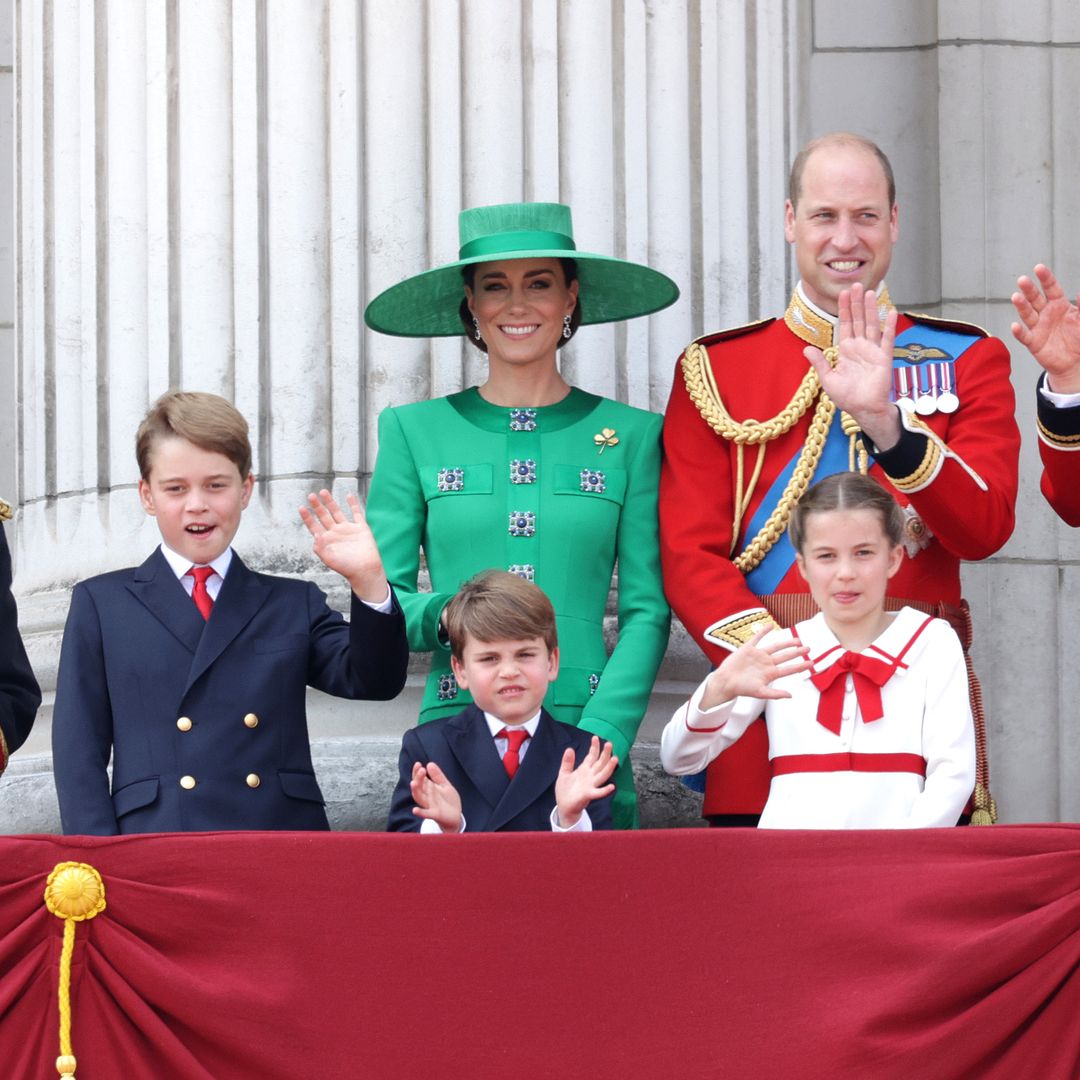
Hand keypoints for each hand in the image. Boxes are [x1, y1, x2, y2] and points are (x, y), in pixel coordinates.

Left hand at [300, 489, 389, 603]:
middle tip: (311, 496)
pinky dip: (353, 505)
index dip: (308, 517)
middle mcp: (336, 533)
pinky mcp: (361, 528)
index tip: (302, 508)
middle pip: (324, 516)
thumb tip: (314, 535)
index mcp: (327, 540)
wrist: (366, 570)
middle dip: (317, 506)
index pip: (314, 526)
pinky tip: (349, 496)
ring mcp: (348, 529)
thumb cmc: (347, 567)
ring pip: (337, 512)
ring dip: (330, 502)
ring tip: (324, 492)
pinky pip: (356, 513)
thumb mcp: (329, 559)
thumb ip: (319, 547)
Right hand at [410, 761, 462, 832]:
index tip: (418, 764)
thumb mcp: (444, 785)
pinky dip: (420, 813)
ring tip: (413, 783)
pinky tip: (414, 810)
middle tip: (421, 770)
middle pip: (419, 787)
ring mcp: (430, 805)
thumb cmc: (448, 801)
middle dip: (418, 778)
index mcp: (429, 789)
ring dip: (416, 791)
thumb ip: (437, 775)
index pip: (420, 779)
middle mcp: (427, 796)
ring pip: (419, 798)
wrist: (456, 817)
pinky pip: (426, 814)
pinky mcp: (435, 814)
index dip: (417, 772)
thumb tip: (429, 763)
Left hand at [554, 736, 616, 828]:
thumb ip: (567, 762)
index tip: (595, 737)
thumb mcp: (564, 773)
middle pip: (600, 763)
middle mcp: (590, 776)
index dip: (594, 747)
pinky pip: (598, 792)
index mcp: (584, 770)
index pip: (591, 756)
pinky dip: (605, 790)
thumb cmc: (565, 790)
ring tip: (615, 759)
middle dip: (605, 754)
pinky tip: (612, 786)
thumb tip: (569, 748)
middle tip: (609, 743)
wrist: (564, 806)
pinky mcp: (588, 795)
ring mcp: (590, 785)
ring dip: (609, 768)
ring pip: (602, 775)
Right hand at [699, 627, 811, 710]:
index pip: (789, 668)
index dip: (801, 666)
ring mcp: (758, 655)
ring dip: (786, 643)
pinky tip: (770, 625)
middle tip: (808, 648)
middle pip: (785, 656)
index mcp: (770, 673)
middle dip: (797, 652)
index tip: (812, 663)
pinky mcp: (748, 648)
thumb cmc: (742, 689)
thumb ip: (775, 694)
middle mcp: (766, 663)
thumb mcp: (760, 692)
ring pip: (775, 646)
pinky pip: (757, 638)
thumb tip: (790, 696)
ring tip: (797, 640)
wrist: (726, 682)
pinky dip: (763, 631)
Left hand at [804, 284, 900, 449]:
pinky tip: (891, 312)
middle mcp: (860, 347)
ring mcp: (873, 351)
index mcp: (847, 350)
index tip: (844, 293)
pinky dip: (889, 326)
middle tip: (857, 284)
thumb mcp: (828, 379)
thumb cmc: (847, 396)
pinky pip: (887, 339)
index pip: (845, 324)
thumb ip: (819, 362)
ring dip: (871, 309)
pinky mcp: (884, 358)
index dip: (844, 309)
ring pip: (871, 325)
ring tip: (870, 292)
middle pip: (858, 320)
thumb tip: (806, 348)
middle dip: (857, 303)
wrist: (863, 409)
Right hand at [1011, 264, 1079, 392]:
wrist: (1074, 361)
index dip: (1045, 278)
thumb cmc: (1079, 338)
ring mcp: (1038, 327)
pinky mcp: (1033, 342)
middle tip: (1022, 280)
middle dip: (1029, 289)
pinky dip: (1019, 332)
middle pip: (1035, 299)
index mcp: (1059, 304)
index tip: (1039, 268)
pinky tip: (1015, 325)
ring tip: (1016, 297)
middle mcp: (1046, 313)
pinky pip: (1025, 336)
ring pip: (1027, 314)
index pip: (1051, 288)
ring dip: (1021, 306)